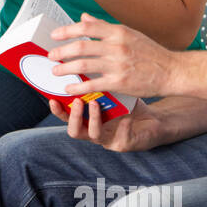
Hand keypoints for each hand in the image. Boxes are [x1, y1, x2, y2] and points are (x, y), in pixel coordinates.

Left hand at [46, 13, 181, 99]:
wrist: (172, 71)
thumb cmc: (151, 53)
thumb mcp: (130, 33)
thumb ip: (104, 26)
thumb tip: (83, 16)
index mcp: (119, 32)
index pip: (86, 27)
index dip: (66, 30)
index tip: (54, 35)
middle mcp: (117, 46)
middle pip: (81, 46)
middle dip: (61, 51)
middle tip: (51, 56)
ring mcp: (118, 65)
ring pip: (83, 65)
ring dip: (65, 68)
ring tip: (55, 71)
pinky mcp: (120, 83)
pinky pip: (93, 84)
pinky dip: (78, 87)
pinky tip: (69, 88)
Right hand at [46, 96, 167, 152]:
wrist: (154, 123)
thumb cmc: (129, 107)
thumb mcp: (112, 94)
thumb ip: (97, 85)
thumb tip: (84, 61)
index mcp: (87, 121)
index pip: (66, 117)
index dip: (58, 110)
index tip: (52, 98)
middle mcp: (93, 133)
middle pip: (74, 130)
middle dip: (74, 116)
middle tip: (76, 100)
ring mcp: (108, 140)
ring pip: (94, 135)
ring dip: (93, 119)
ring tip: (96, 104)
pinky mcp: (124, 145)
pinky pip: (121, 137)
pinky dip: (123, 125)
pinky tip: (127, 115)